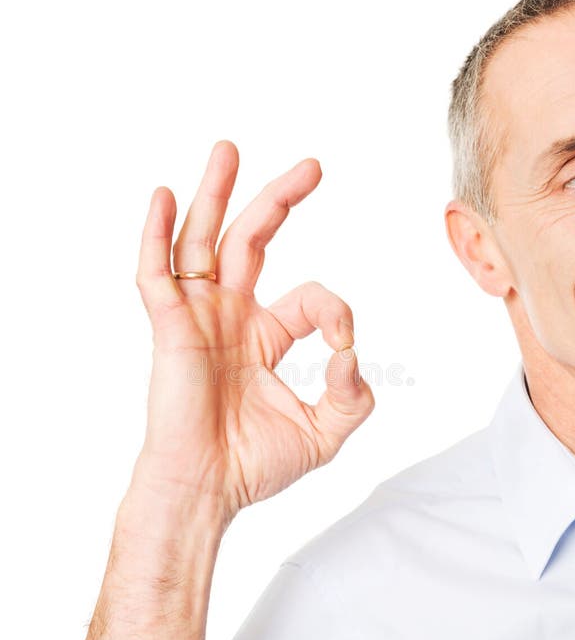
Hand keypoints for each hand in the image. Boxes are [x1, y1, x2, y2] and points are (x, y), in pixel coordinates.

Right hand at [133, 140, 374, 533]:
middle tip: (312, 167)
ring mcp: (199, 317)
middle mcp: (231, 316)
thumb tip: (353, 351)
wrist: (208, 490)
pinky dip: (156, 235)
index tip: (344, 349)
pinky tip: (165, 196)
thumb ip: (353, 394)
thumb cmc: (255, 463)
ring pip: (203, 242)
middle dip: (279, 200)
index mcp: (265, 334)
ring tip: (228, 149)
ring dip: (214, 194)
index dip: (337, 313)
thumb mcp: (326, 430)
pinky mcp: (170, 327)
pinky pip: (156, 274)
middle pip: (250, 241)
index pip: (312, 296)